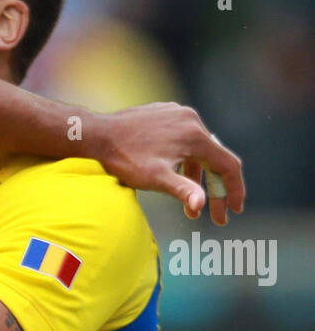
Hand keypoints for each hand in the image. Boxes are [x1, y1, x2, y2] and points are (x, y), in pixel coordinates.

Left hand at [89, 103, 243, 224]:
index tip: (233, 211)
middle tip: (215, 217)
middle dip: (215, 190)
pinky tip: (175, 177)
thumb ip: (182, 190)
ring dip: (197, 178)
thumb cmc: (124, 158)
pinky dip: (185, 160)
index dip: (234, 190)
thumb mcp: (155, 179)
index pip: (228, 165)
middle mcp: (191, 120)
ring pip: (198, 149)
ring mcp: (177, 114)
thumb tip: (200, 204)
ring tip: (189, 207)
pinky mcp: (164, 113)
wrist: (96, 135)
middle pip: (214, 158)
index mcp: (195, 136)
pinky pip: (184, 139)